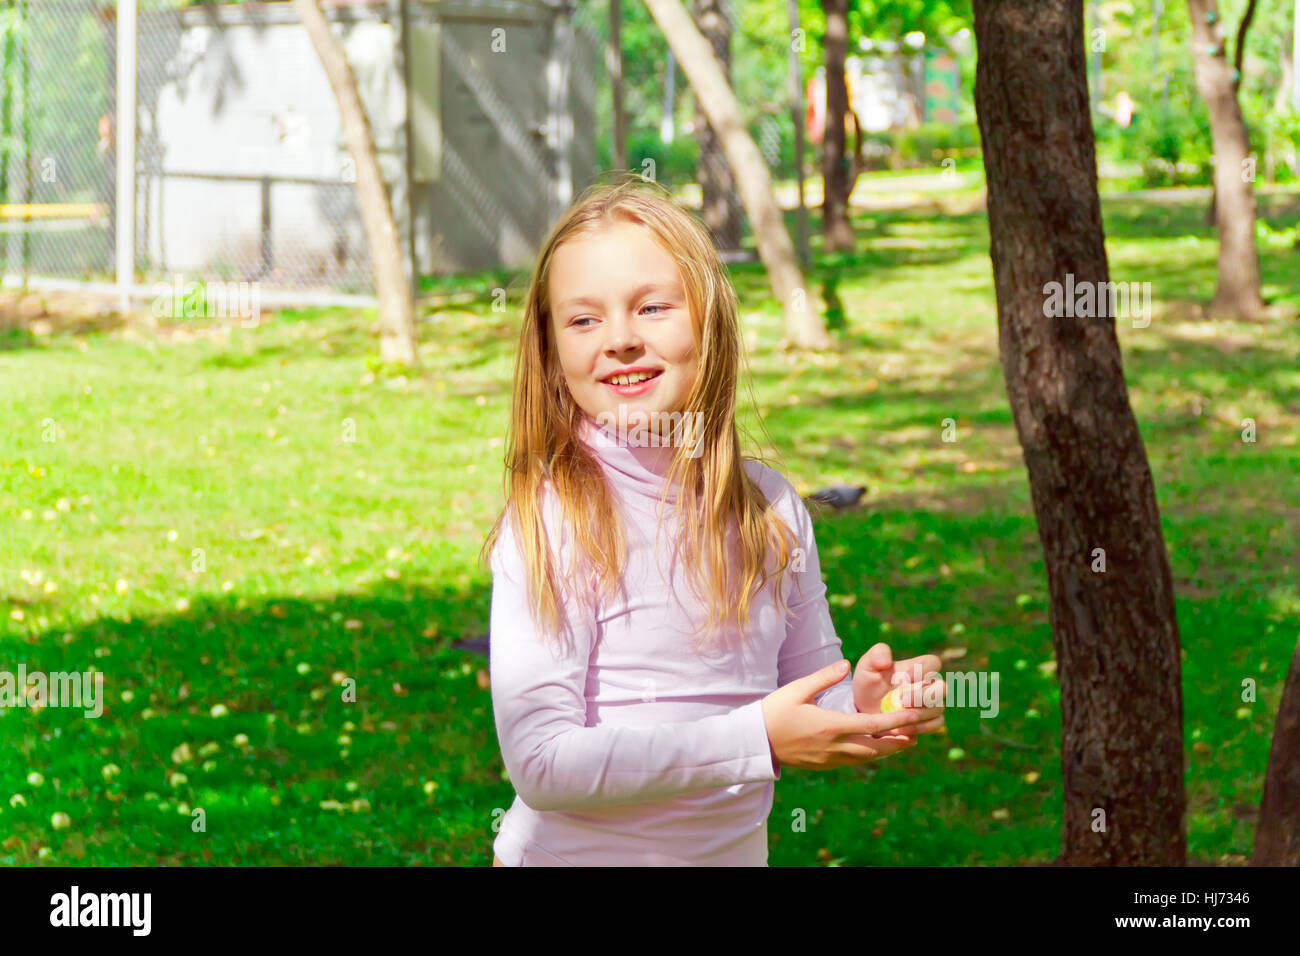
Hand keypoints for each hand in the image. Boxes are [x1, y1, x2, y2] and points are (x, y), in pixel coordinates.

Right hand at [761, 661, 943, 770]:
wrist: (755, 742)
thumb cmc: (774, 712)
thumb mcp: (797, 690)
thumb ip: (824, 677)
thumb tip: (847, 664)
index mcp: (831, 726)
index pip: (872, 725)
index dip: (896, 720)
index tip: (914, 715)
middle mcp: (834, 746)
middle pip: (876, 747)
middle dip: (898, 740)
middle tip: (917, 732)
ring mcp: (829, 758)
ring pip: (866, 757)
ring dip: (886, 749)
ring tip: (902, 741)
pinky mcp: (824, 764)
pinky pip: (853, 761)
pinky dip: (868, 754)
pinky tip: (873, 746)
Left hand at [851, 643, 945, 738]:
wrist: (864, 709)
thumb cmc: (868, 684)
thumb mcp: (866, 667)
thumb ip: (876, 656)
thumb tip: (886, 661)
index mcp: (917, 668)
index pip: (933, 663)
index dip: (924, 669)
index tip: (905, 677)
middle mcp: (928, 685)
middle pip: (942, 688)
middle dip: (924, 695)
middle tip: (902, 700)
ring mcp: (931, 704)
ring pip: (939, 708)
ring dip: (921, 713)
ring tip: (899, 716)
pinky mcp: (929, 721)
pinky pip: (936, 723)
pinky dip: (922, 727)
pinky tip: (903, 728)